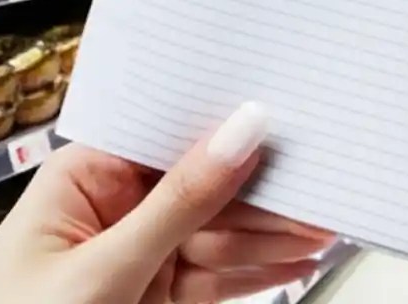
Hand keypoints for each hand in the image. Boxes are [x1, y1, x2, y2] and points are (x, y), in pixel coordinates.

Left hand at [0, 103, 335, 302]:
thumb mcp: (102, 268)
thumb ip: (178, 204)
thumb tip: (238, 134)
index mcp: (83, 180)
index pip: (168, 136)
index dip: (226, 127)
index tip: (285, 120)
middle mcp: (117, 210)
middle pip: (209, 187)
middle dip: (267, 192)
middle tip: (322, 185)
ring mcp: (144, 255)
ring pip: (226, 233)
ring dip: (277, 234)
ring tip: (324, 228)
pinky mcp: (164, 294)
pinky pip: (223, 274)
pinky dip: (263, 271)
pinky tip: (298, 261)